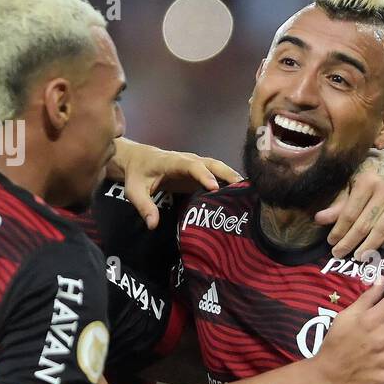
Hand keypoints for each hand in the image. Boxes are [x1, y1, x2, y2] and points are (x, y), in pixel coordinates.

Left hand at [112, 138, 241, 229]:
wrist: (137, 159)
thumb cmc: (137, 174)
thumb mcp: (134, 191)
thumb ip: (144, 206)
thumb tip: (153, 225)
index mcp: (172, 162)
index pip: (191, 165)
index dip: (204, 175)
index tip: (215, 187)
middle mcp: (187, 159)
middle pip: (212, 163)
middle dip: (227, 174)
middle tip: (242, 188)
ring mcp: (195, 164)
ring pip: (218, 166)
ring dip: (232, 177)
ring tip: (249, 191)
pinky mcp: (198, 171)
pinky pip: (216, 173)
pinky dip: (229, 180)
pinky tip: (240, 193)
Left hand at [315, 148, 383, 258]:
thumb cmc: (366, 172)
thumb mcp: (348, 182)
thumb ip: (337, 202)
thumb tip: (319, 219)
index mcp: (367, 181)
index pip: (350, 214)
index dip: (339, 231)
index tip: (331, 242)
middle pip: (364, 225)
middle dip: (350, 242)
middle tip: (339, 253)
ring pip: (382, 230)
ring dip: (369, 246)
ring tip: (358, 256)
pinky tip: (380, 247)